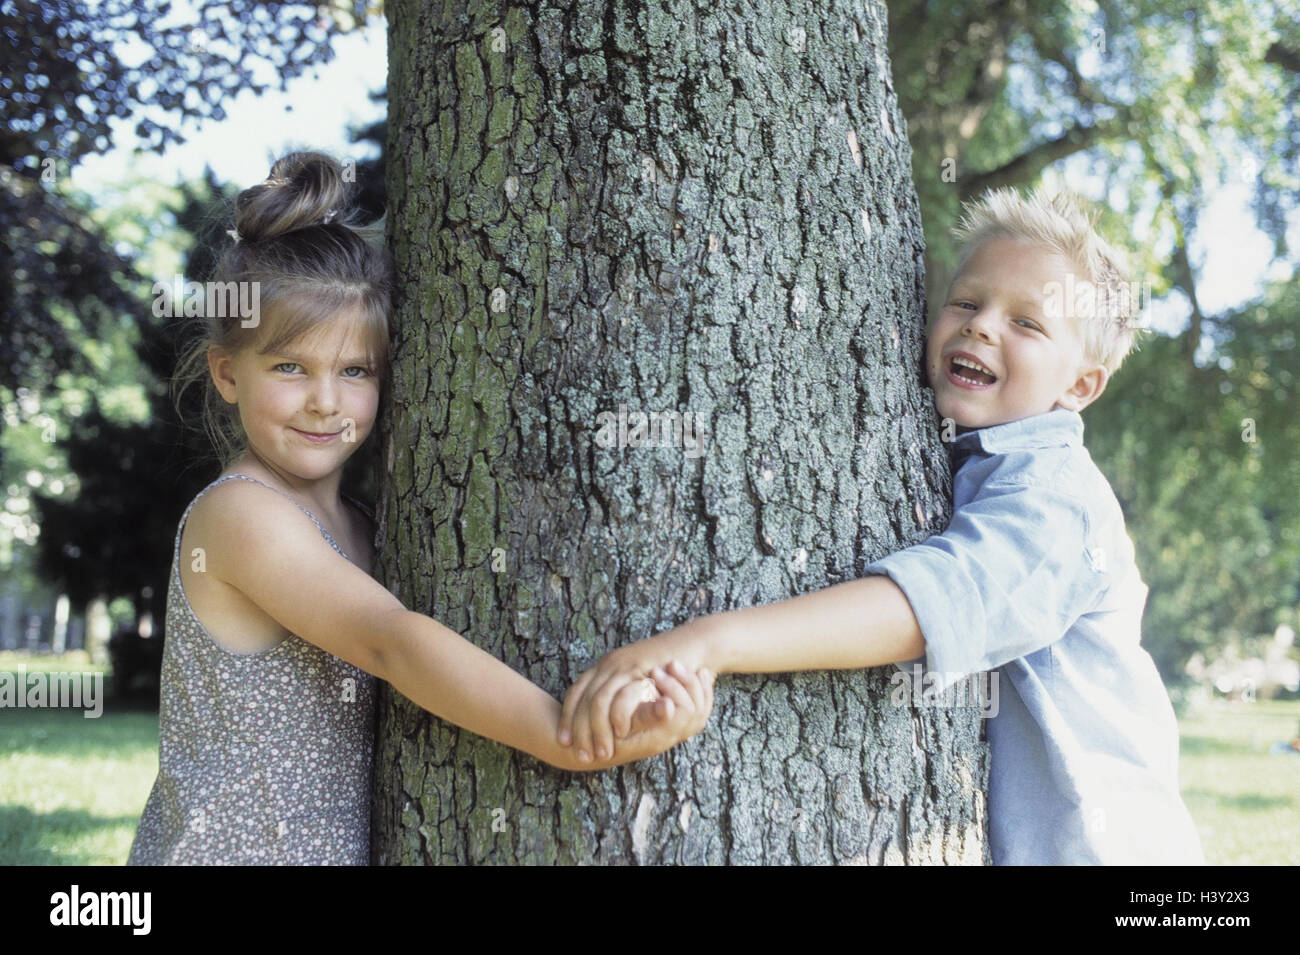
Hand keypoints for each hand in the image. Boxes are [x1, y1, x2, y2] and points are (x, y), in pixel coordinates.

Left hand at [559, 617, 719, 762]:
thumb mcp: (633, 676)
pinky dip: (616, 717)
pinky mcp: (637, 668)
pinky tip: (620, 732)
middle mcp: (607, 664)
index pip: (575, 694)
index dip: (568, 719)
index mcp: (603, 666)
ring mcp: (621, 665)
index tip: (564, 741)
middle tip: (582, 754)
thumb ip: (619, 691)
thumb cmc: (663, 662)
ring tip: (601, 752)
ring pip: (597, 701)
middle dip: (580, 730)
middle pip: (582, 700)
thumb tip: (604, 717)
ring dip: (597, 730)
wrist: (687, 642)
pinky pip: (618, 696)